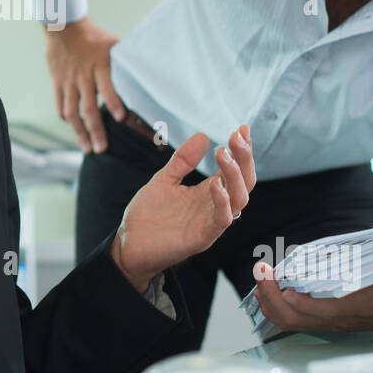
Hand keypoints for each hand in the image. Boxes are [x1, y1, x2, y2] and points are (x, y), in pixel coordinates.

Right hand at [45, 17, 124, 152]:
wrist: (63, 26)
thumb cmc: (94, 37)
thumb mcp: (114, 45)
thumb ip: (128, 61)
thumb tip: (152, 70)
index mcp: (100, 66)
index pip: (108, 87)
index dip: (113, 102)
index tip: (121, 118)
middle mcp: (84, 76)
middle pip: (88, 108)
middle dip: (96, 130)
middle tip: (102, 149)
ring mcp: (69, 81)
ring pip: (72, 112)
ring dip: (80, 132)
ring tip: (88, 148)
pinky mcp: (58, 82)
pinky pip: (60, 105)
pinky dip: (67, 118)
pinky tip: (75, 129)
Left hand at [111, 125, 254, 292]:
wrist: (128, 244)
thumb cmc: (147, 216)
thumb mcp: (164, 180)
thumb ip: (183, 160)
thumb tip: (203, 136)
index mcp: (208, 193)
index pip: (235, 169)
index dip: (241, 150)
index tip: (242, 128)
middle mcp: (214, 206)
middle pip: (243, 182)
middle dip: (244, 158)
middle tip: (237, 137)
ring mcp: (210, 223)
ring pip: (239, 199)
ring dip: (234, 176)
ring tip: (224, 154)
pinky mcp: (201, 238)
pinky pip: (221, 220)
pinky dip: (222, 202)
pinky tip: (215, 184)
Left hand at [253, 260, 372, 332]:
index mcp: (361, 308)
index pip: (328, 312)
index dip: (306, 305)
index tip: (286, 290)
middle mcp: (341, 318)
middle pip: (299, 319)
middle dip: (274, 298)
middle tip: (262, 272)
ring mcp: (330, 320)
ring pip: (291, 321)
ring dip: (270, 301)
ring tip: (259, 276)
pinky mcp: (324, 318)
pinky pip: (294, 318)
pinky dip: (275, 304)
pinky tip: (267, 287)